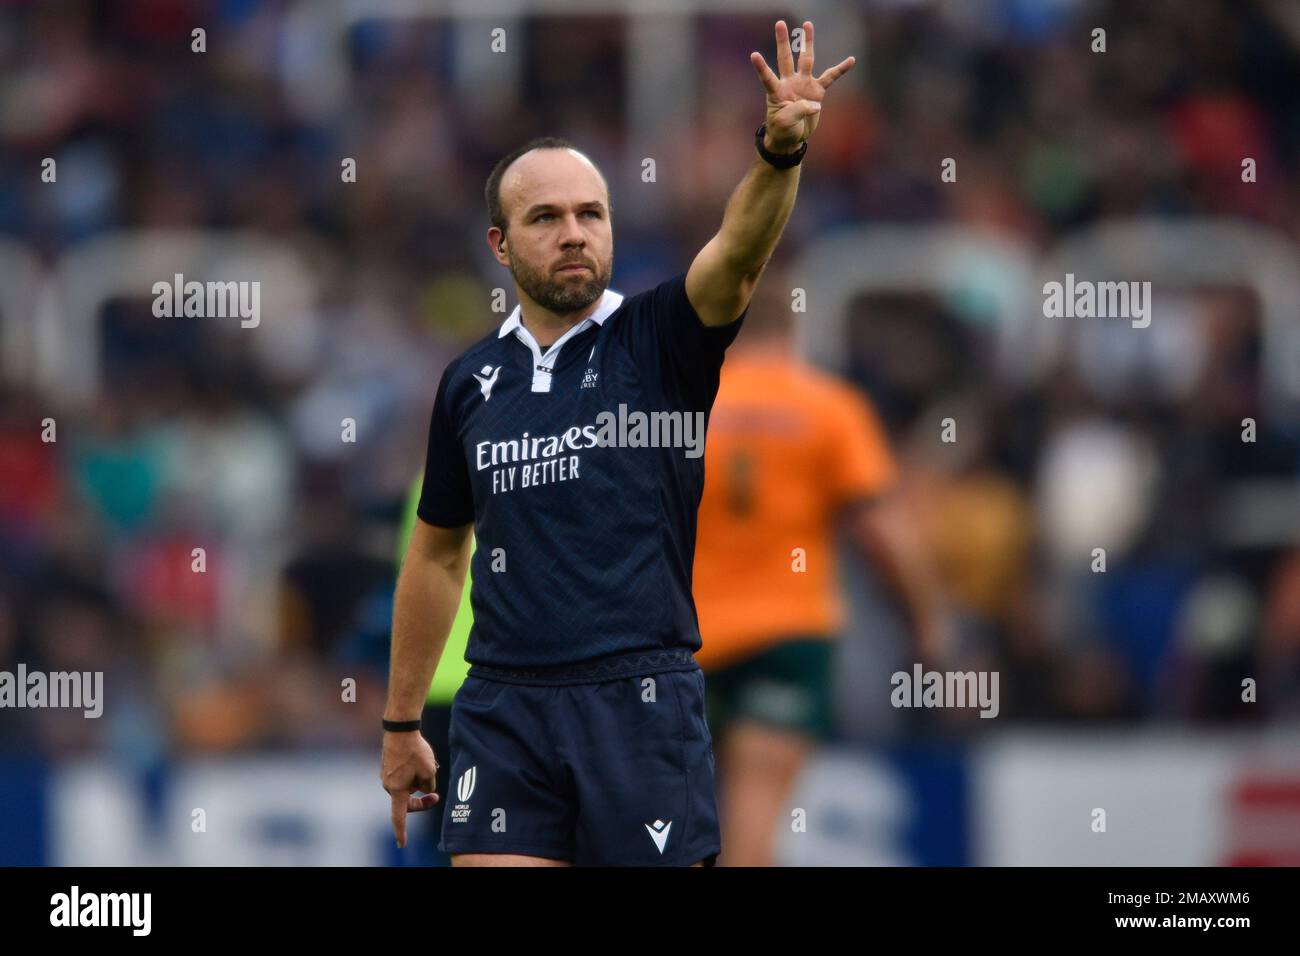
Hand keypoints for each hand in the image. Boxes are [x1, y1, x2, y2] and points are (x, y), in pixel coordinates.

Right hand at [380, 729, 439, 848]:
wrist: (400, 729)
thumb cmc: (414, 750)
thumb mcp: (429, 771)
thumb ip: (428, 786)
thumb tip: (424, 790)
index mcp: (397, 790)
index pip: (399, 816)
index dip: (401, 831)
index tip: (402, 844)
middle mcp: (388, 785)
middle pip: (407, 801)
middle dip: (422, 799)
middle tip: (436, 796)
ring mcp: (386, 776)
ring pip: (407, 786)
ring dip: (418, 781)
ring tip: (427, 765)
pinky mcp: (388, 767)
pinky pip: (403, 776)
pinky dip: (412, 773)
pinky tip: (419, 758)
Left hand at [750, 19, 854, 152]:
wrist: (793, 136)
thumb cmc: (783, 129)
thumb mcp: (785, 123)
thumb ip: (797, 110)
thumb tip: (814, 104)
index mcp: (777, 92)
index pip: (767, 77)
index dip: (761, 67)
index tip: (754, 55)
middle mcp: (789, 83)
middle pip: (786, 58)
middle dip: (783, 42)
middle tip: (780, 24)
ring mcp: (804, 84)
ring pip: (806, 60)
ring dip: (808, 42)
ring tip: (807, 24)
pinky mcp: (817, 91)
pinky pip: (830, 77)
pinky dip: (840, 69)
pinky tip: (851, 60)